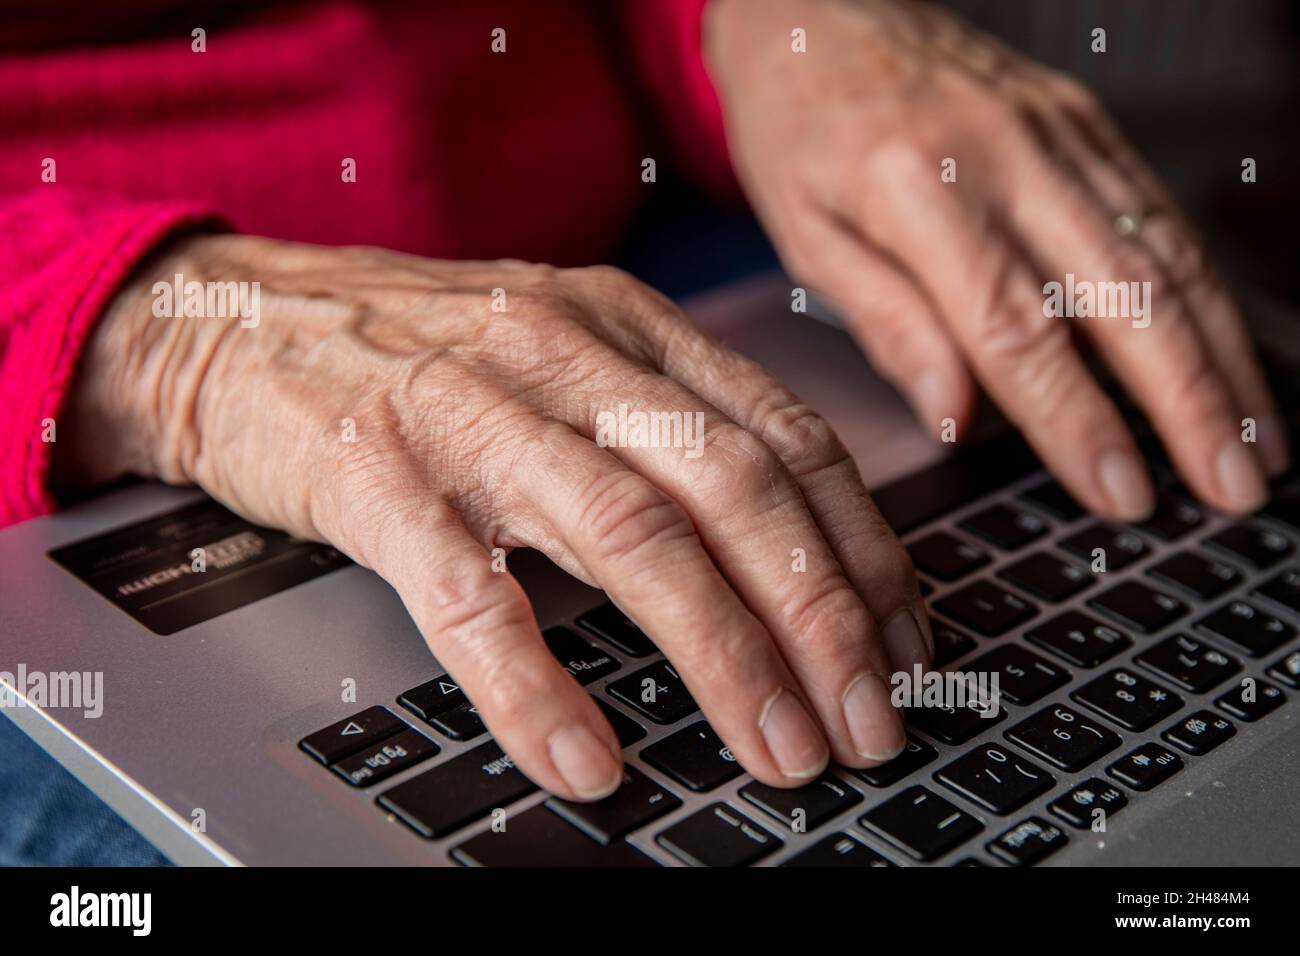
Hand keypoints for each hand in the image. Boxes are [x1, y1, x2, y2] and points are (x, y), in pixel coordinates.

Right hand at [62, 234, 930, 798]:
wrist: (244, 321)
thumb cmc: (424, 353)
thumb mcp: (568, 354)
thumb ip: (668, 424)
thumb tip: (788, 543)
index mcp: (628, 326)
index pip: (786, 436)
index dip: (863, 548)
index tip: (906, 641)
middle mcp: (568, 355)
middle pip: (733, 488)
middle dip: (820, 614)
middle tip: (866, 719)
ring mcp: (471, 412)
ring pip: (630, 535)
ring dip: (722, 655)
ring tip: (776, 748)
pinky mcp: (377, 474)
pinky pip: (472, 596)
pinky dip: (538, 687)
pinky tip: (589, 756)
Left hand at [706, 0, 1287, 518]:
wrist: (819, 12)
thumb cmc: (800, 131)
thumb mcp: (806, 239)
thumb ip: (889, 326)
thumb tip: (958, 420)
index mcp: (919, 189)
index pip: (1017, 329)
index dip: (1078, 421)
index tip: (1121, 494)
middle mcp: (1006, 154)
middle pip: (1122, 294)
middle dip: (1188, 403)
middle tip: (1232, 488)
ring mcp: (1057, 132)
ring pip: (1166, 255)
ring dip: (1222, 356)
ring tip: (1257, 440)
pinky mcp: (1083, 123)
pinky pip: (1160, 215)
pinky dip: (1205, 294)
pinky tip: (1228, 353)